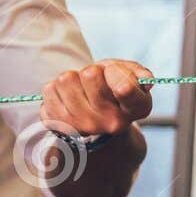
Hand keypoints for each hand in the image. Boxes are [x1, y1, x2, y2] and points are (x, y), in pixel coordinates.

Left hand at [40, 59, 154, 138]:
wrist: (96, 118)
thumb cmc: (115, 90)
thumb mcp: (133, 78)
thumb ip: (140, 74)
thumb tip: (145, 79)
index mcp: (136, 109)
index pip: (124, 88)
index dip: (118, 74)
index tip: (116, 76)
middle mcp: (111, 122)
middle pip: (90, 74)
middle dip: (92, 70)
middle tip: (96, 81)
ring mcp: (83, 126)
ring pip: (66, 79)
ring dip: (72, 78)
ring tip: (80, 89)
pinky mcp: (59, 125)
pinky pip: (48, 90)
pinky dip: (56, 90)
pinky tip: (67, 99)